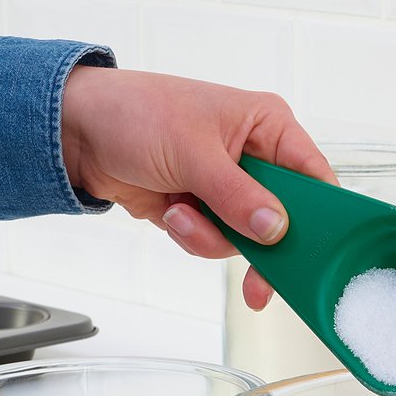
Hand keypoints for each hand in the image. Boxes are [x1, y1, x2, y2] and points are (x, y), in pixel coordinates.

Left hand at [60, 67, 332, 310]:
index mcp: (268, 127)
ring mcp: (230, 187)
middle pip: (285, 217)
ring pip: (247, 237)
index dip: (320, 216)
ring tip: (179, 212)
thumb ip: (237, 195)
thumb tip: (275, 228)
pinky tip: (170, 212)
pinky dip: (192, 236)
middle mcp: (256, 157)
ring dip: (211, 236)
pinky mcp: (205, 209)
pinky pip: (216, 242)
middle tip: (258, 282)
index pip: (314, 176)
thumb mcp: (193, 152)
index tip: (314, 252)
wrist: (75, 132)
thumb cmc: (134, 113)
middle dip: (256, 241)